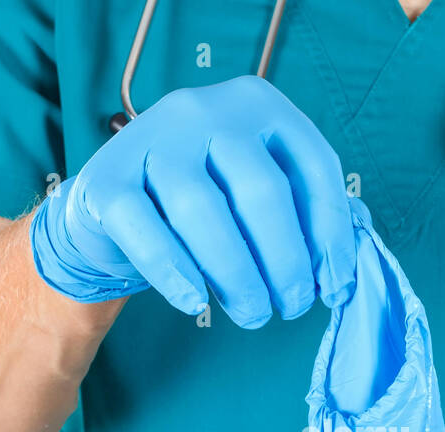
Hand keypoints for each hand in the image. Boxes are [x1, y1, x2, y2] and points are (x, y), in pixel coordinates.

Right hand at [30, 75, 357, 325]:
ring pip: (203, 211)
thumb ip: (304, 218)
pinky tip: (195, 303)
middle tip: (291, 309)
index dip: (332, 235)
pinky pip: (146, 231)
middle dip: (285, 262)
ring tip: (253, 314)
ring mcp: (152, 139)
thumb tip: (338, 275)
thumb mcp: (257, 194)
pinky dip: (174, 273)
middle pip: (261, 191)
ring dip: (237, 275)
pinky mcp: (106, 179)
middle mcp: (204, 109)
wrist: (117, 208)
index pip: (313, 168)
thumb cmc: (208, 204)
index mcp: (258, 105)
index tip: (334, 288)